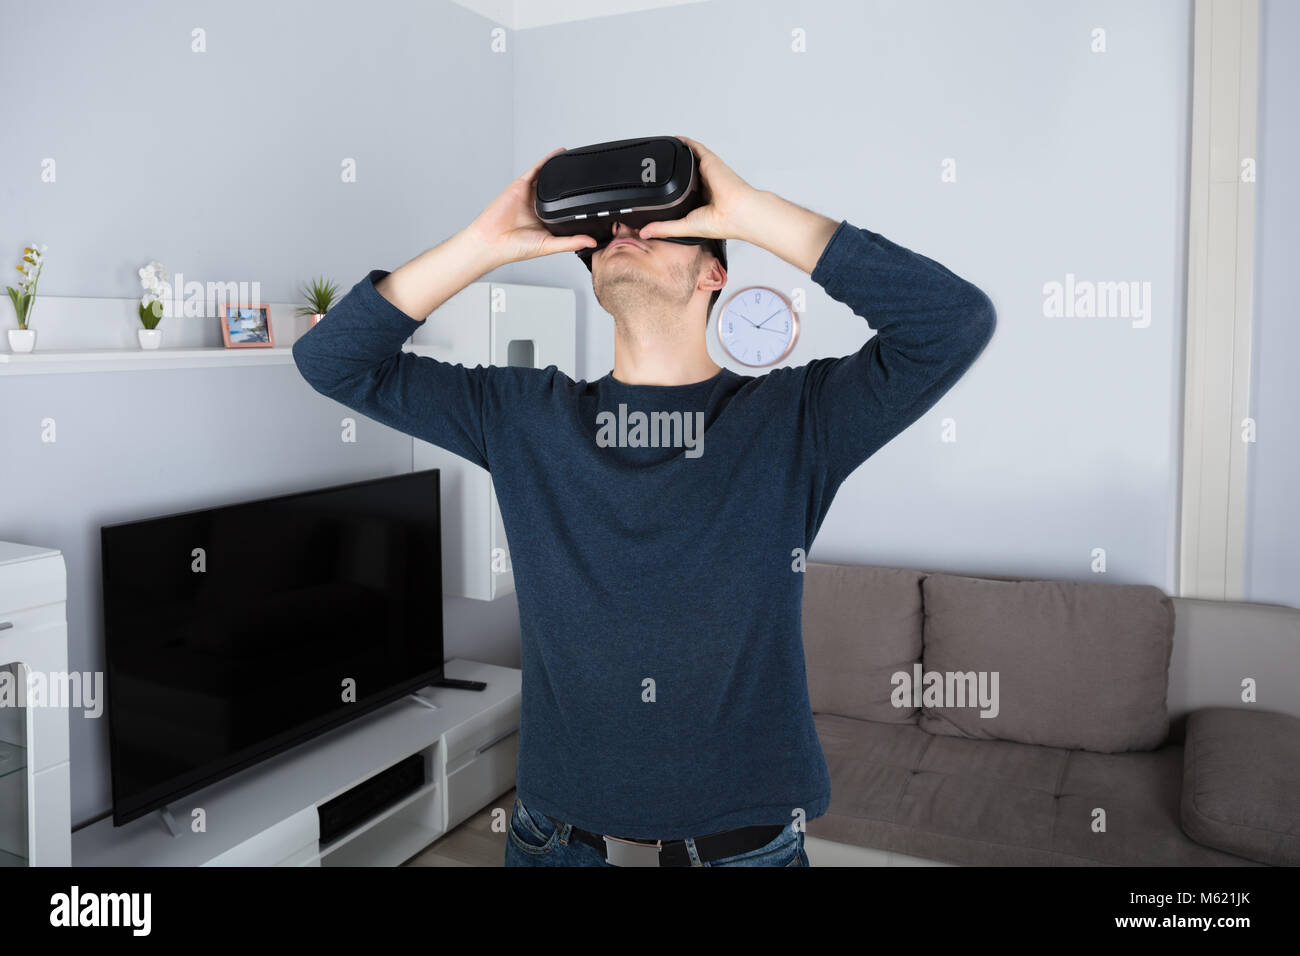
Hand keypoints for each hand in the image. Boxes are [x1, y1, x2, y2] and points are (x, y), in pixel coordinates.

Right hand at [464, 147, 598, 264]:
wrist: (492, 240)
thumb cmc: (515, 247)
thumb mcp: (549, 246)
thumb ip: (571, 242)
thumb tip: (591, 242)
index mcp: (547, 221)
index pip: (566, 208)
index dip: (578, 201)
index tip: (594, 196)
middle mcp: (539, 207)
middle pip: (558, 191)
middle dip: (571, 182)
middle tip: (588, 174)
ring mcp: (530, 195)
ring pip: (549, 178)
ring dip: (561, 169)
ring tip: (576, 160)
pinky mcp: (521, 185)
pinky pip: (536, 170)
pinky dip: (547, 161)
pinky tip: (559, 154)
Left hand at [638, 135, 763, 243]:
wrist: (737, 211)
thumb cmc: (722, 221)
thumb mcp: (684, 227)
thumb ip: (663, 228)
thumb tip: (644, 232)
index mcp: (703, 202)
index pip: (685, 194)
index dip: (672, 191)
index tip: (657, 190)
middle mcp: (706, 186)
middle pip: (686, 176)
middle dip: (673, 173)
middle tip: (654, 169)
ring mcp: (709, 172)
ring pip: (690, 161)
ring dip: (677, 157)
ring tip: (661, 153)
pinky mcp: (710, 161)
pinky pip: (696, 148)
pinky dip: (685, 143)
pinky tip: (674, 140)